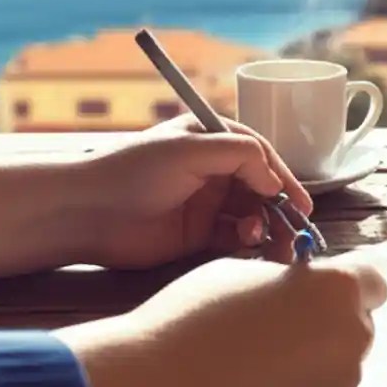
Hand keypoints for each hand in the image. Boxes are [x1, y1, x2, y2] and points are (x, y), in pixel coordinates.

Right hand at [54, 256, 386, 386]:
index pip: (372, 283)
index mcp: (338, 289)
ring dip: (319, 355)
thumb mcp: (247, 270)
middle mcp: (351, 335)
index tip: (318, 291)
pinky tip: (260, 385)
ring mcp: (340, 383)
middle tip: (285, 324)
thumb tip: (301, 286)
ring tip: (265, 357)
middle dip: (332, 320)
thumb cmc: (197, 314)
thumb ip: (290, 278)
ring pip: (342, 360)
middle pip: (359, 322)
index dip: (346, 285)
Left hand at [78, 114, 313, 268]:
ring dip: (268, 228)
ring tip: (271, 243)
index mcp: (213, 140)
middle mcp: (214, 171)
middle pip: (262, 190)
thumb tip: (275, 182)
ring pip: (253, 216)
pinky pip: (235, 240)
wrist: (85, 212)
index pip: (261, 156)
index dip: (284, 178)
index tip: (302, 204)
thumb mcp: (191, 149)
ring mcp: (207, 204)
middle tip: (296, 232)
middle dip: (281, 209)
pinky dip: (248, 244)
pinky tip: (248, 246)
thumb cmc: (133, 170)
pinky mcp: (198, 236)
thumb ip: (240, 156)